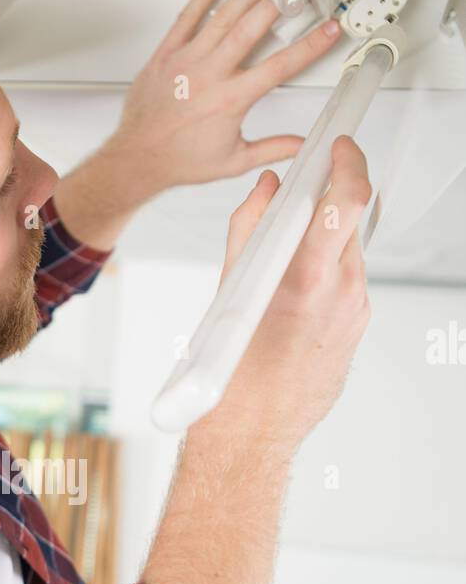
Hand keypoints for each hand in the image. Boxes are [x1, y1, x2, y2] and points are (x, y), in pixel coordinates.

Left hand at [106, 0, 342, 192]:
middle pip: (251, 29)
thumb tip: (299, 145)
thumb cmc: (179, 160)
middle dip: (279, 2)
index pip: (280, 67)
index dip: (309, 46)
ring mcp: (187, 61)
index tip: (328, 29)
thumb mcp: (232, 161)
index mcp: (230, 101)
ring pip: (222, 17)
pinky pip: (186, 17)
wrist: (138, 158)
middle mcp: (210, 75)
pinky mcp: (166, 54)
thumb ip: (271, 149)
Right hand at [201, 135, 372, 451]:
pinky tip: (291, 296)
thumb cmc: (233, 378)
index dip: (348, 163)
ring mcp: (354, 313)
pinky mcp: (356, 330)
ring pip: (347, 254)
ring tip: (283, 262)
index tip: (339, 148)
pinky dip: (323, 276)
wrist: (251, 435)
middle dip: (325, 206)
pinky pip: (346, 285)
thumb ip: (248, 229)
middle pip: (349, 224)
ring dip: (321, 245)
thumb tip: (263, 192)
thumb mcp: (228, 291)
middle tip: (300, 197)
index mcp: (309, 279)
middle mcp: (342, 293)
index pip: (348, 200)